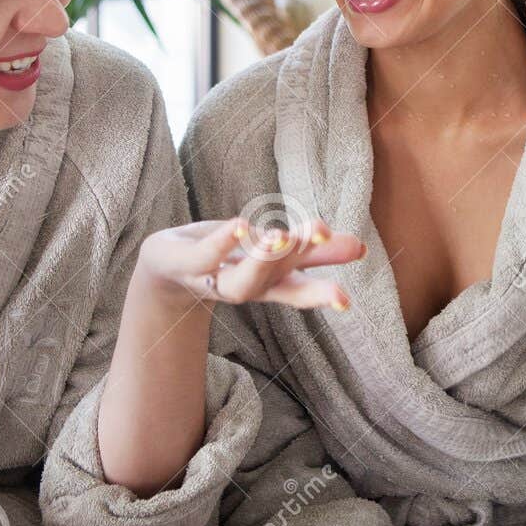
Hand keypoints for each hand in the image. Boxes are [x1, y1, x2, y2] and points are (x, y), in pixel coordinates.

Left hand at [136, 218, 362, 310]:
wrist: (163, 270)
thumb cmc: (226, 256)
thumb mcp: (271, 250)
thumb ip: (311, 250)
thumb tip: (361, 248)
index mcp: (268, 283)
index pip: (297, 291)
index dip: (321, 295)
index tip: (346, 300)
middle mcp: (244, 286)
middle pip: (273, 283)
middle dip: (295, 261)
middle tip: (318, 233)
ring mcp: (213, 278)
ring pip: (241, 282)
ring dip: (262, 260)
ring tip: (281, 235)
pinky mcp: (185, 262)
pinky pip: (205, 256)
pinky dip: (224, 242)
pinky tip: (241, 225)